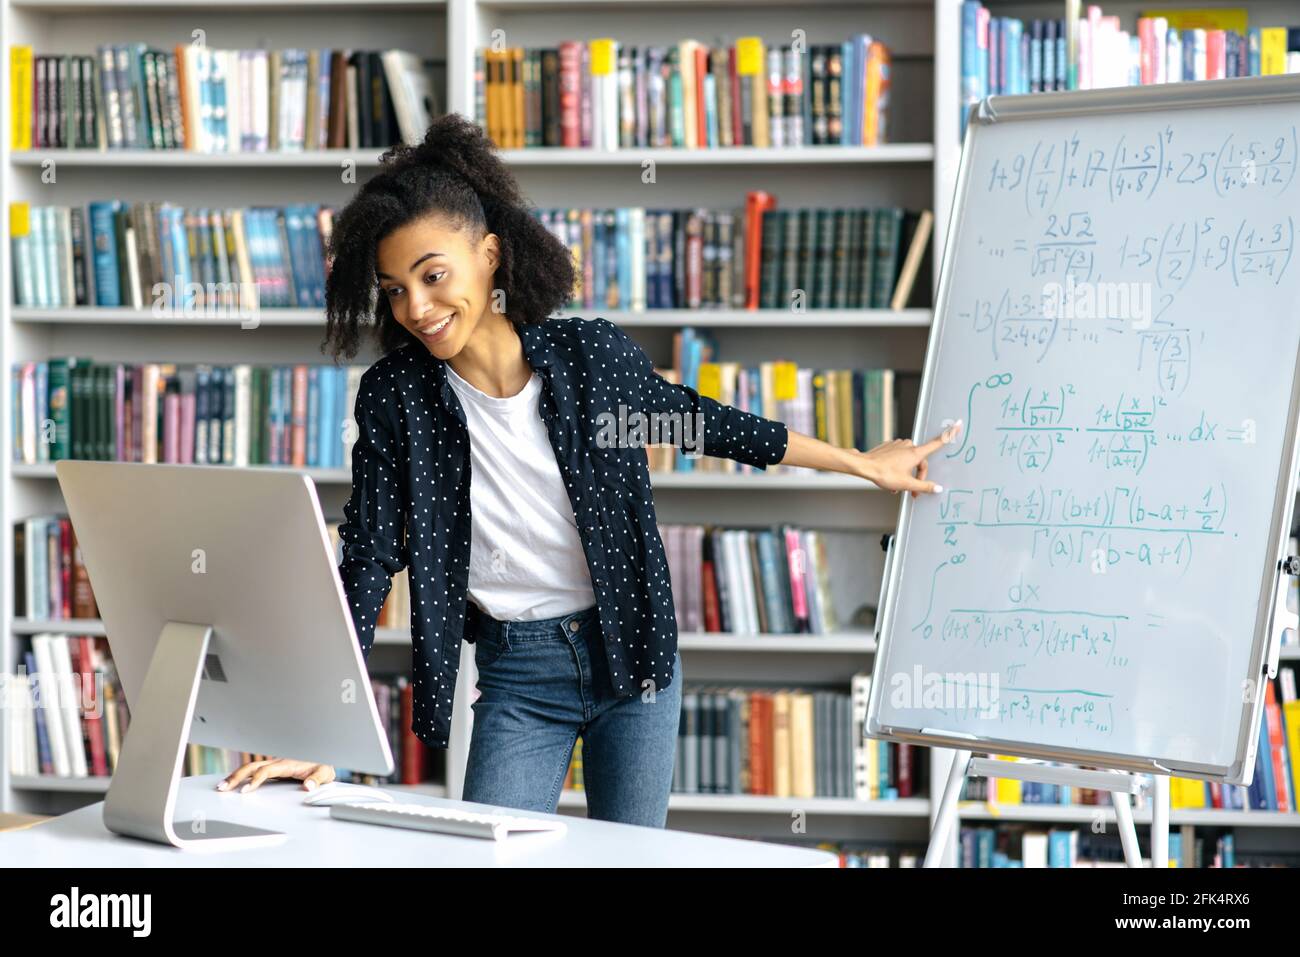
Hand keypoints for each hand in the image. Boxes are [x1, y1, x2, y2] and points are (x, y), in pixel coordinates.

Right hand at [216, 757, 335, 793]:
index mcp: (287, 763)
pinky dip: (242, 776)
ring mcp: (274, 765)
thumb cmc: (323, 764)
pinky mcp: (273, 770)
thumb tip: (308, 786)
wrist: (323, 756)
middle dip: (236, 777)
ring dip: (235, 776)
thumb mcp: (324, 772)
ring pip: (251, 768)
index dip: (255, 780)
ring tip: (221, 786)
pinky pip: (254, 771)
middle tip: (223, 788)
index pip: (266, 770)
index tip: (245, 791)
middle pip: (252, 767)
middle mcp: (277, 762)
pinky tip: (232, 783)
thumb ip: (317, 779)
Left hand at [853, 420, 961, 496]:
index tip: (958, 424)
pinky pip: (898, 458)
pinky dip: (898, 468)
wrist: (864, 466)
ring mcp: (898, 445)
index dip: (949, 434)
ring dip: (906, 474)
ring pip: (908, 461)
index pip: (937, 443)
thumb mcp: (906, 484)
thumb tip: (937, 488)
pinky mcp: (889, 446)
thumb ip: (924, 487)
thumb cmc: (884, 473)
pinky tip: (891, 478)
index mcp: (916, 453)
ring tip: (897, 486)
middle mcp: (908, 445)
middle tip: (912, 492)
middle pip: (920, 461)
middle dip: (917, 476)